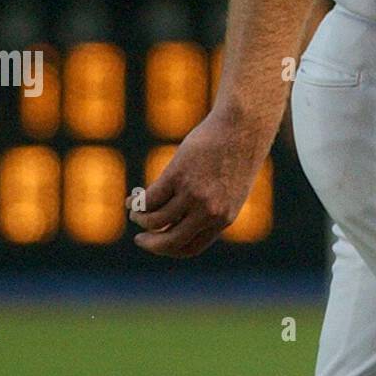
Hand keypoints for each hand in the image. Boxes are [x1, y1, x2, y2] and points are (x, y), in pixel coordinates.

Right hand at [127, 108, 270, 258]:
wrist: (244, 126)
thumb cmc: (238, 154)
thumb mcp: (231, 188)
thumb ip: (213, 206)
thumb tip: (181, 219)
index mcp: (224, 218)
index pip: (191, 247)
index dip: (170, 249)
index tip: (158, 242)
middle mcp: (209, 211)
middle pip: (170, 241)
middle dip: (151, 243)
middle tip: (140, 239)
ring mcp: (193, 194)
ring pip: (155, 219)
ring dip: (140, 219)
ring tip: (135, 212)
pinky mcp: (178, 176)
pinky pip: (150, 199)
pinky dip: (136, 203)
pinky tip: (131, 200)